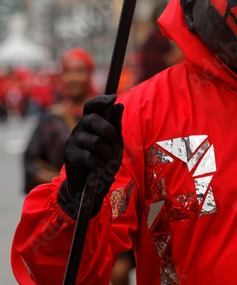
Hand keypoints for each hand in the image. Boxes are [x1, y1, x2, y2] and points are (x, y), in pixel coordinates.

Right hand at [58, 95, 123, 216]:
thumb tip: (119, 105)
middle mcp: (79, 129)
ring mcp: (72, 142)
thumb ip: (115, 125)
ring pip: (94, 141)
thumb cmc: (103, 161)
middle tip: (115, 146)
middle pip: (92, 119)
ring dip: (107, 154)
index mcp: (89, 124)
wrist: (90, 185)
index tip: (113, 98)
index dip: (99, 100)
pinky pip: (89, 157)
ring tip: (109, 162)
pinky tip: (102, 170)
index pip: (90, 106)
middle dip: (109, 132)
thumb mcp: (114, 143)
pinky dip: (100, 165)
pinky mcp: (69, 156)